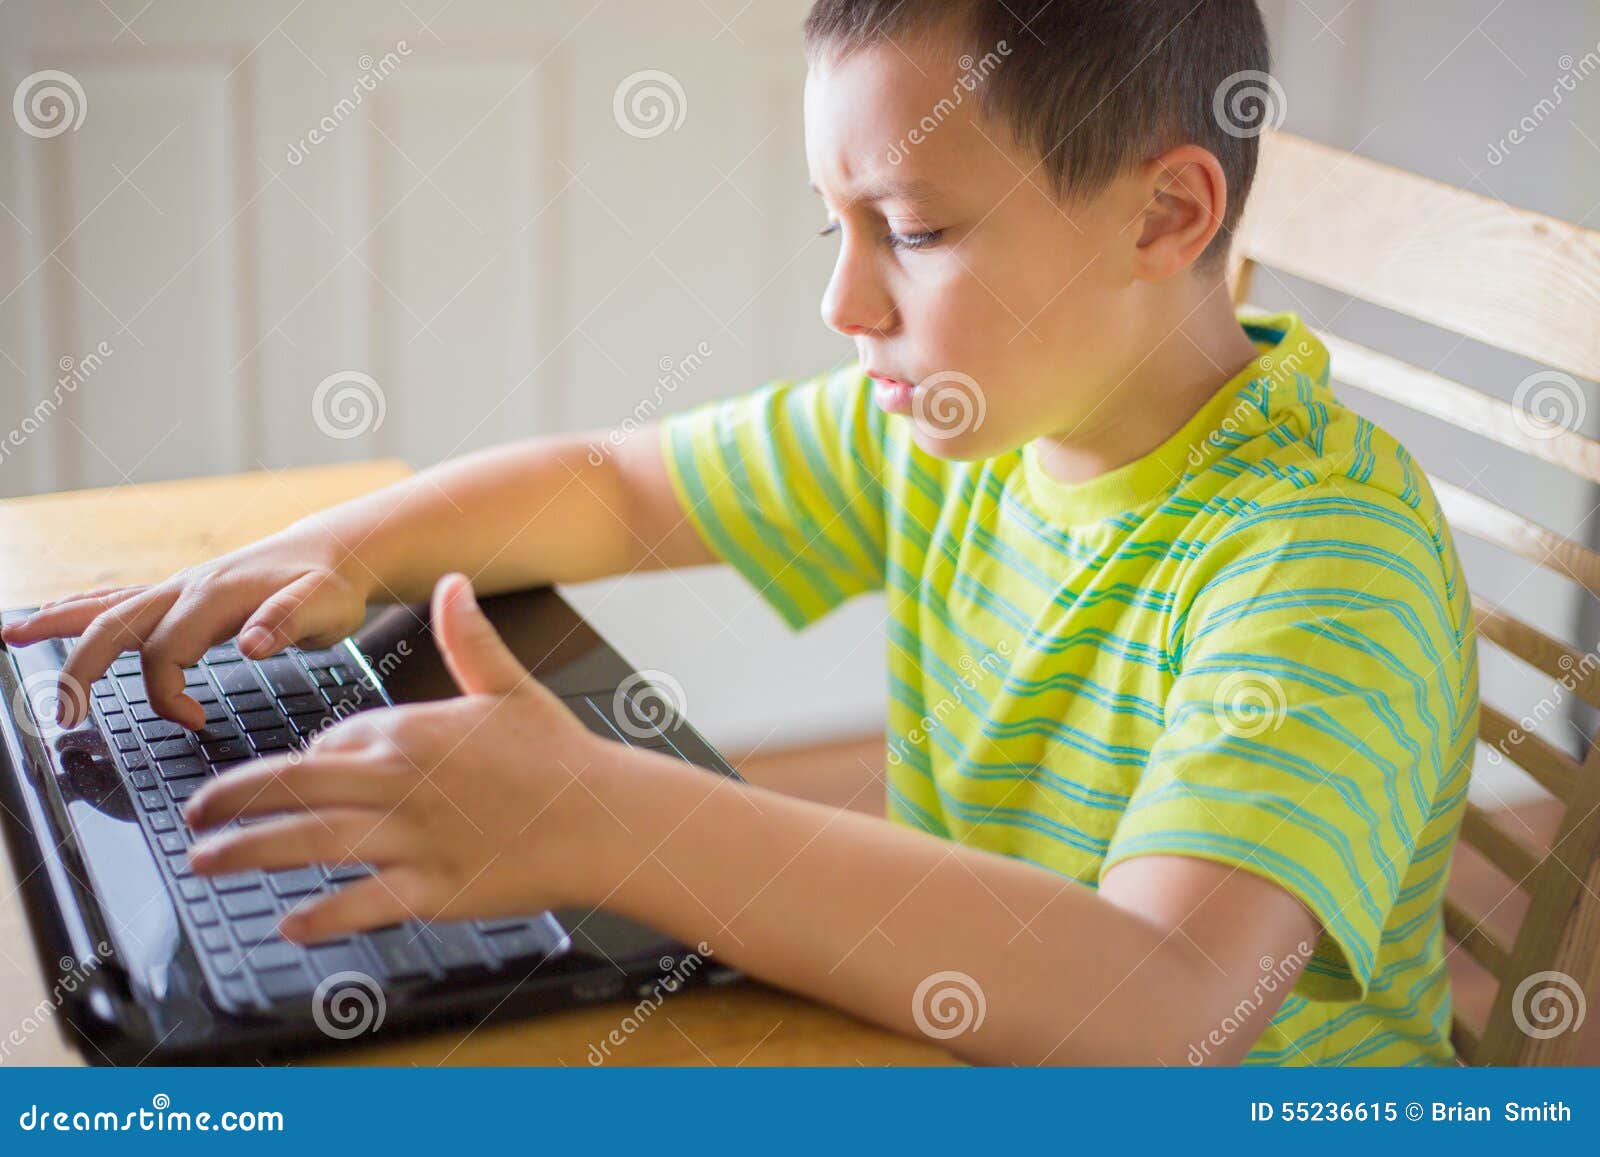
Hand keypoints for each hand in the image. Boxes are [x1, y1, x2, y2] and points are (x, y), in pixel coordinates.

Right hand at [0, 522, 370, 729]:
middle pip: (116, 625)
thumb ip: (289, 622)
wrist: (333, 552)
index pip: (165, 652)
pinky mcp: (180, 595)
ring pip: (106, 606)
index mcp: (216, 596)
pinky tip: (50, 618)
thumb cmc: (330, 584)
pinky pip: (119, 600)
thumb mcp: (326, 607)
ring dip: (58, 624)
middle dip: (82, 669)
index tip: (195, 722)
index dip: (169, 695)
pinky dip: (81, 609)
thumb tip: (249, 646)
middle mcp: (187, 588)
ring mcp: (178, 589)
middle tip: (62, 716)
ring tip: (10, 636)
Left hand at [181, 573, 625, 941]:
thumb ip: (469, 635)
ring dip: (248, 854)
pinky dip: (320, 916)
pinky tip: (289, 921)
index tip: (296, 777)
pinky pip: (360, 904)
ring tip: (207, 862)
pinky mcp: (432, 889)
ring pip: (308, 843)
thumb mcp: (509, 686)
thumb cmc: (560, 754)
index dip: (306, 762)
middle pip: (291, 787)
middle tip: (194, 815)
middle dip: (232, 800)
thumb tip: (453, 581)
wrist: (606, 816)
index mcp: (409, 731)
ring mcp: (411, 839)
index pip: (328, 744)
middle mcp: (398, 782)